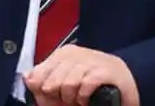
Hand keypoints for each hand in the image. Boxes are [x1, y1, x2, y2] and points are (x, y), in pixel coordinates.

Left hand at [24, 46, 138, 105]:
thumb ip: (45, 79)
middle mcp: (76, 54)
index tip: (49, 97)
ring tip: (77, 100)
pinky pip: (86, 85)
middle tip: (67, 101)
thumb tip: (28, 78)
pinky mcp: (106, 71)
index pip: (39, 73)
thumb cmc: (92, 81)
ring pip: (69, 83)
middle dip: (58, 97)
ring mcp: (92, 61)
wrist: (126, 79)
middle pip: (52, 80)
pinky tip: (86, 99)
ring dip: (71, 98)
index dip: (42, 91)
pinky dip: (83, 96)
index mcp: (63, 54)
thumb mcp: (65, 80)